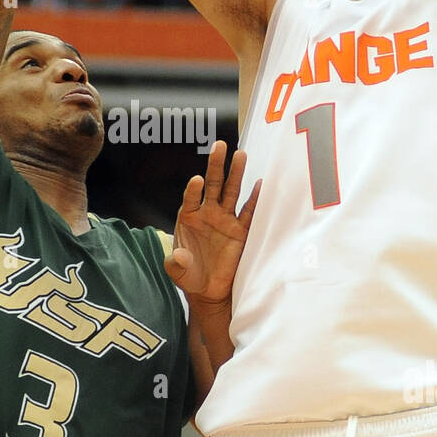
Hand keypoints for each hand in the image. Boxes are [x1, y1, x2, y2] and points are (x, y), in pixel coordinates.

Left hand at [165, 141, 259, 304]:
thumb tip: (180, 255)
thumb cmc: (190, 277)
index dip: (193, 190)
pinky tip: (260, 184)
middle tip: (219, 146)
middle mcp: (208, 214)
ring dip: (236, 174)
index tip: (197, 181)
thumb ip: (176, 263)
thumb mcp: (178, 272)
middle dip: (216, 166)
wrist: (209, 291)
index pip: (191, 198)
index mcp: (188, 218)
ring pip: (231, 192)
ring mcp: (225, 220)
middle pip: (213, 185)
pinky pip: (249, 213)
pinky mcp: (241, 231)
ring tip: (240, 154)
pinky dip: (255, 199)